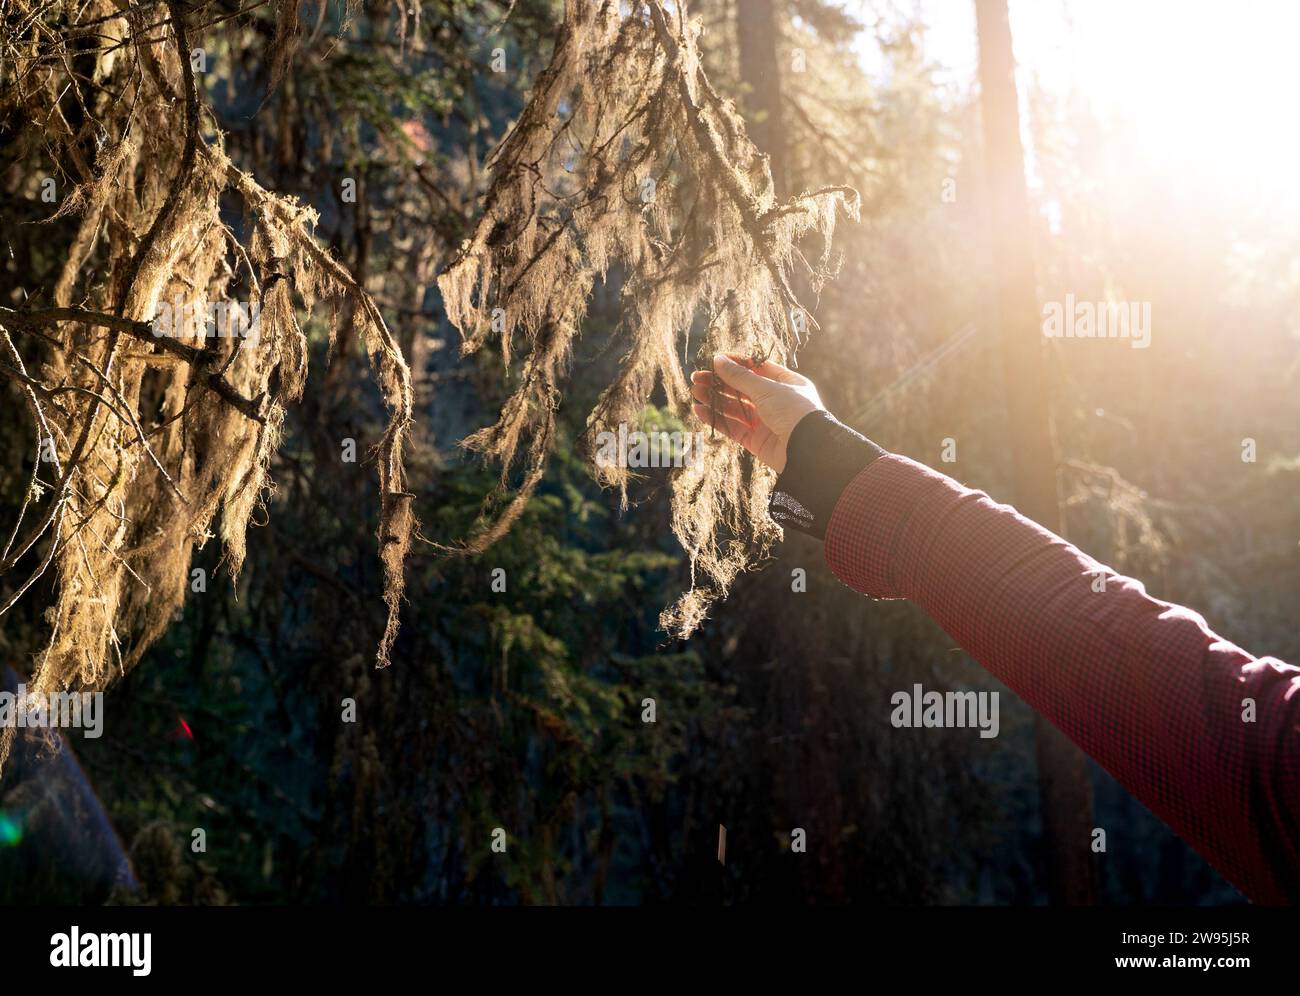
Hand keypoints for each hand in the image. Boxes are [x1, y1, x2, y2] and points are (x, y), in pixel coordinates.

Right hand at [690, 353, 824, 472]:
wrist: (808, 450)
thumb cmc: (794, 411)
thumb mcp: (767, 388)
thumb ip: (740, 376)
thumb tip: (718, 360)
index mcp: (785, 383)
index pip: (757, 368)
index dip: (735, 363)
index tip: (714, 360)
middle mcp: (775, 402)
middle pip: (741, 388)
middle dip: (719, 383)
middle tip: (696, 377)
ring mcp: (765, 422)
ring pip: (734, 408)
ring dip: (714, 400)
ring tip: (694, 392)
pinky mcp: (755, 440)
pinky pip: (732, 427)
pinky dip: (716, 419)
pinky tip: (699, 411)